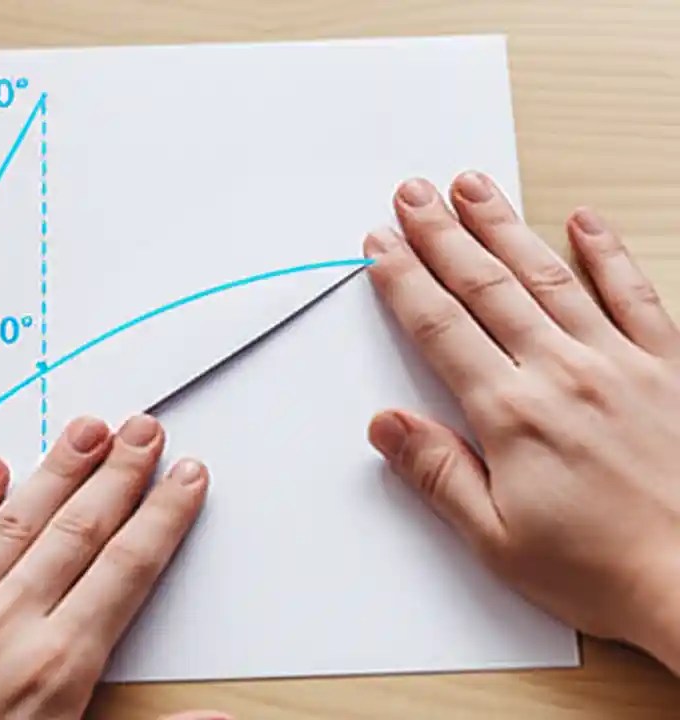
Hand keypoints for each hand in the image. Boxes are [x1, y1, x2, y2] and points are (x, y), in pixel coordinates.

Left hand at [0, 414, 219, 719]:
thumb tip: (218, 718)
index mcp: (57, 669)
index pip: (127, 570)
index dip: (161, 517)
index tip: (183, 477)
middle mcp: (3, 628)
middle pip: (76, 533)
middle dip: (116, 475)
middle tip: (142, 430)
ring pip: (11, 524)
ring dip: (53, 473)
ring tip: (83, 429)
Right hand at [364, 172, 679, 669]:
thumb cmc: (604, 570)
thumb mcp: (497, 540)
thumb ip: (439, 474)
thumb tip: (386, 425)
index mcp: (513, 414)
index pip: (441, 328)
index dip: (403, 281)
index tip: (380, 246)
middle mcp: (563, 374)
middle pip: (486, 287)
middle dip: (442, 235)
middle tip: (412, 194)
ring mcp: (621, 363)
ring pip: (549, 277)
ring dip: (504, 227)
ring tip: (472, 186)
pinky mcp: (669, 367)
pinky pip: (634, 295)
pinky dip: (606, 254)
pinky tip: (581, 221)